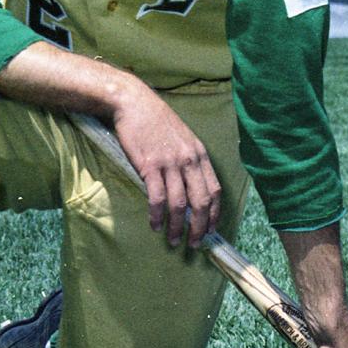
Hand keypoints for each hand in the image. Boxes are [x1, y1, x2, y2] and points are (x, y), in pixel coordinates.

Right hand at [109, 83, 220, 248]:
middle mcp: (189, 160)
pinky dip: (157, 215)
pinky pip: (156, 197)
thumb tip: (191, 187)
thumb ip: (189, 160)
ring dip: (177, 226)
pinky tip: (154, 225)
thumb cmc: (156, 120)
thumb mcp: (182, 137)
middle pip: (201, 202)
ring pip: (179, 204)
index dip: (214, 213)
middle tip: (194, 244)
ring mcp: (170, 163)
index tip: (210, 229)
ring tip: (173, 240)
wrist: (133, 103)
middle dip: (199, 227)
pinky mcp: (150, 165)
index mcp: (200, 153)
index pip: (215, 190)